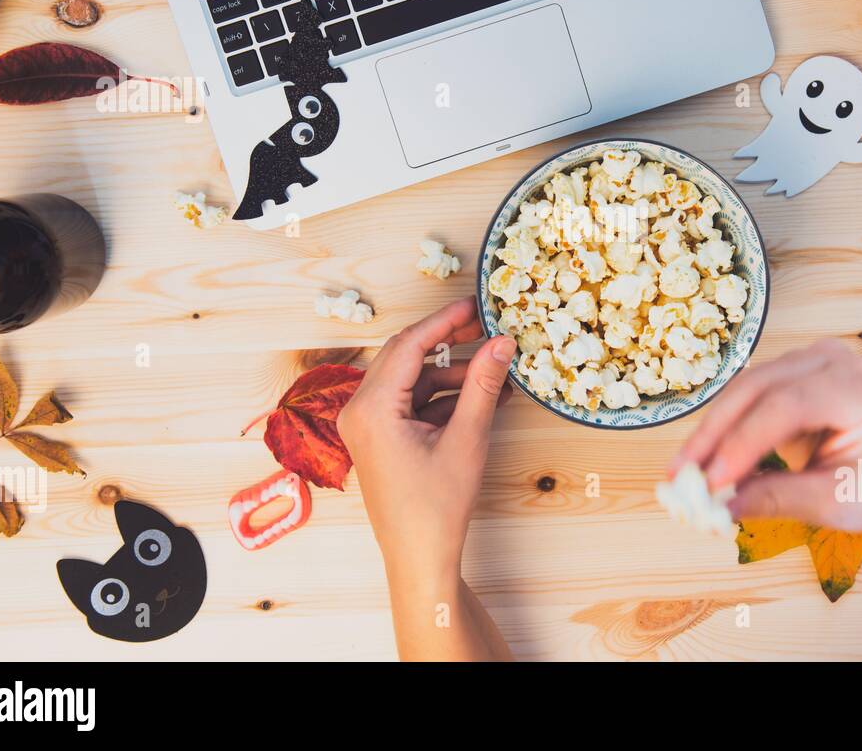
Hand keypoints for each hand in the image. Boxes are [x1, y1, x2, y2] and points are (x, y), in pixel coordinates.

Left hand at [337, 297, 515, 585]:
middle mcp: (360, 410)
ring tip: (493, 371)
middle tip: (485, 327)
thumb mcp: (467, 438)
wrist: (419, 557)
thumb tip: (501, 343)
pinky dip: (442, 396)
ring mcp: (367, 425)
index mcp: (371, 408)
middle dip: (448, 341)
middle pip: (406, 356)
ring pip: (411, 379)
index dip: (445, 320)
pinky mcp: (379, 437)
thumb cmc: (436, 506)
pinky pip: (410, 402)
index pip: (409, 345)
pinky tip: (478, 397)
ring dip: (450, 372)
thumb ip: (483, 385)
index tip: (476, 305)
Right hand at [673, 339, 861, 530]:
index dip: (742, 443)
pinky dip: (721, 428)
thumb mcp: (836, 503)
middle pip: (756, 389)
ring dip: (710, 432)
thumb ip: (778, 499)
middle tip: (678, 477)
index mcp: (858, 388)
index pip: (787, 406)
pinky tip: (702, 459)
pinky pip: (744, 395)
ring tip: (682, 473)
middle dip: (713, 435)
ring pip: (742, 389)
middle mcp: (833, 360)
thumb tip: (717, 507)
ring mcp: (809, 358)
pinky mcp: (789, 369)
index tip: (708, 484)